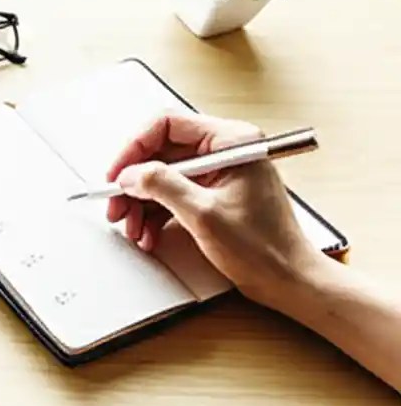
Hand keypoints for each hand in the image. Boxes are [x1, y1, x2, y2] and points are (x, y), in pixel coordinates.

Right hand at [106, 112, 322, 307]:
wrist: (288, 281)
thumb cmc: (264, 248)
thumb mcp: (204, 214)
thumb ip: (162, 186)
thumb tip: (130, 174)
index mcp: (231, 141)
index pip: (167, 125)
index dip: (135, 148)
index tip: (118, 174)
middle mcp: (225, 151)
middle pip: (161, 153)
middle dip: (135, 183)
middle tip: (117, 206)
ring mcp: (219, 173)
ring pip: (163, 177)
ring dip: (141, 203)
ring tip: (133, 228)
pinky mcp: (213, 194)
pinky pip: (173, 195)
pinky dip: (155, 214)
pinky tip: (149, 234)